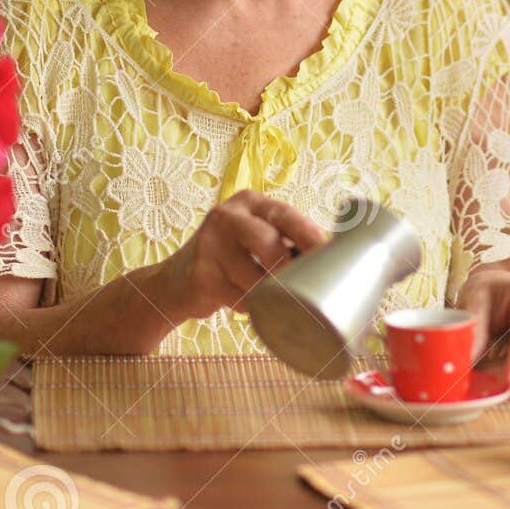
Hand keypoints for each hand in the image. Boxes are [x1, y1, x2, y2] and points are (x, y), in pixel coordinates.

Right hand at [165, 191, 328, 321]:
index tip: (327, 253)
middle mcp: (226, 217)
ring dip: (267, 292)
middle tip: (301, 283)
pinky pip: (238, 297)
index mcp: (250, 203)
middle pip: (266, 240)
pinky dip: (248, 306)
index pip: (285, 214)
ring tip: (268, 296)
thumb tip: (333, 258)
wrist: (176, 281)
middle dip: (287, 266)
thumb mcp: (255, 236)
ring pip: (253, 276)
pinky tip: (245, 303)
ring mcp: (209, 245)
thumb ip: (287, 239)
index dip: (309, 234)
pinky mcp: (200, 275)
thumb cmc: (232, 258)